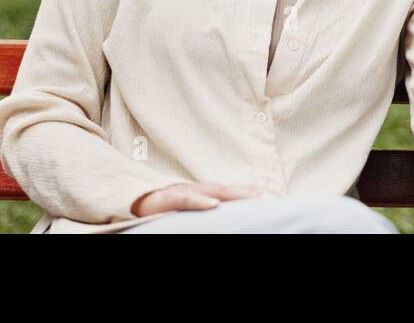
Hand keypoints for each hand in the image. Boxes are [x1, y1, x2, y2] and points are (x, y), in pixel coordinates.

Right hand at [131, 181, 271, 217]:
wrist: (133, 202)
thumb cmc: (166, 211)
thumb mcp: (194, 214)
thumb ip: (214, 216)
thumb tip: (234, 222)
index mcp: (208, 195)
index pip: (237, 194)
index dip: (257, 195)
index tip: (280, 199)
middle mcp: (200, 191)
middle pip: (232, 190)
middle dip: (254, 193)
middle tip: (276, 198)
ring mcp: (184, 192)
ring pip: (213, 191)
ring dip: (235, 194)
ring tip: (256, 198)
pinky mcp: (166, 199)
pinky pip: (184, 200)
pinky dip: (199, 201)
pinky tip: (213, 204)